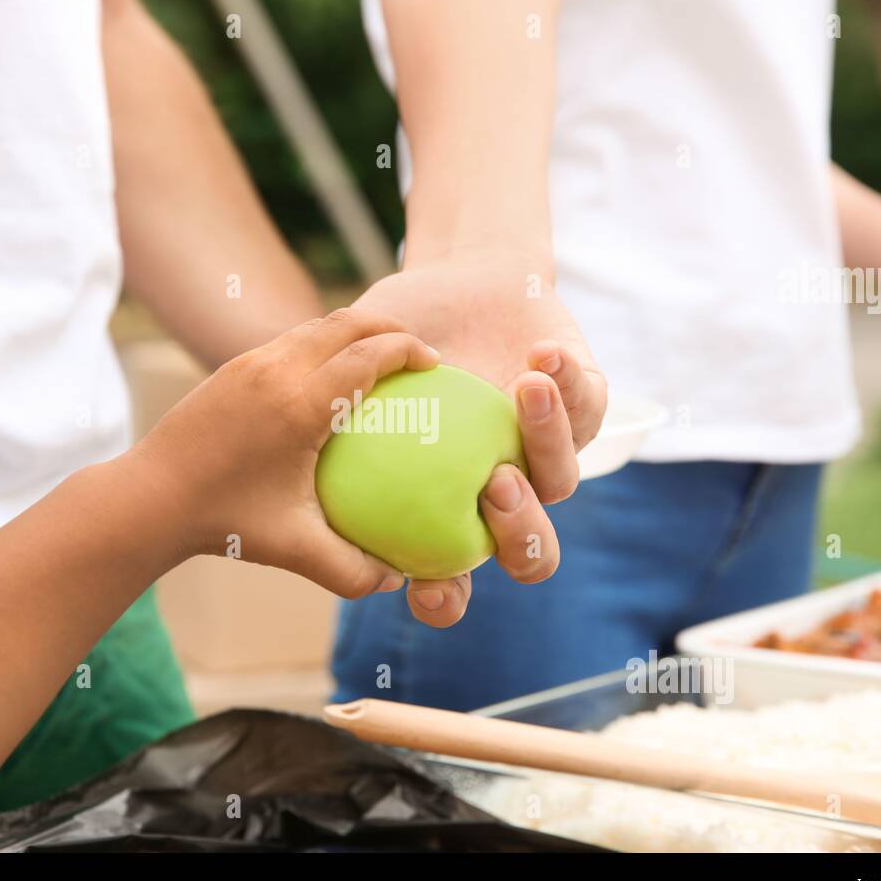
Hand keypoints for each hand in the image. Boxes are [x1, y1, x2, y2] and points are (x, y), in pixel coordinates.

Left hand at [127, 308, 561, 625]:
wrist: (150, 497)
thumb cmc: (224, 523)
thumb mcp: (294, 550)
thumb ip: (351, 569)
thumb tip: (395, 580)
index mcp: (300, 405)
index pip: (368, 355)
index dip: (407, 349)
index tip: (433, 362)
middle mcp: (276, 370)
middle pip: (346, 322)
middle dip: (388, 326)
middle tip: (416, 349)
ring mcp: (249, 363)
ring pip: (314, 326)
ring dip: (352, 330)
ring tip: (377, 355)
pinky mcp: (231, 367)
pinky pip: (289, 341)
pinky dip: (320, 344)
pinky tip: (328, 377)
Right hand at [350, 248, 605, 613]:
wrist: (454, 281)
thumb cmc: (389, 342)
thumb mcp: (343, 383)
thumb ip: (324, 435)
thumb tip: (294, 481)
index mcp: (447, 516)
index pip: (451, 584)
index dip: (444, 599)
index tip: (433, 586)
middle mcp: (502, 496)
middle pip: (527, 553)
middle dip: (518, 533)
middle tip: (493, 485)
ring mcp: (548, 454)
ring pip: (561, 479)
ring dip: (545, 443)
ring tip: (523, 393)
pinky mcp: (585, 404)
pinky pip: (587, 406)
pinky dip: (566, 384)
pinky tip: (540, 356)